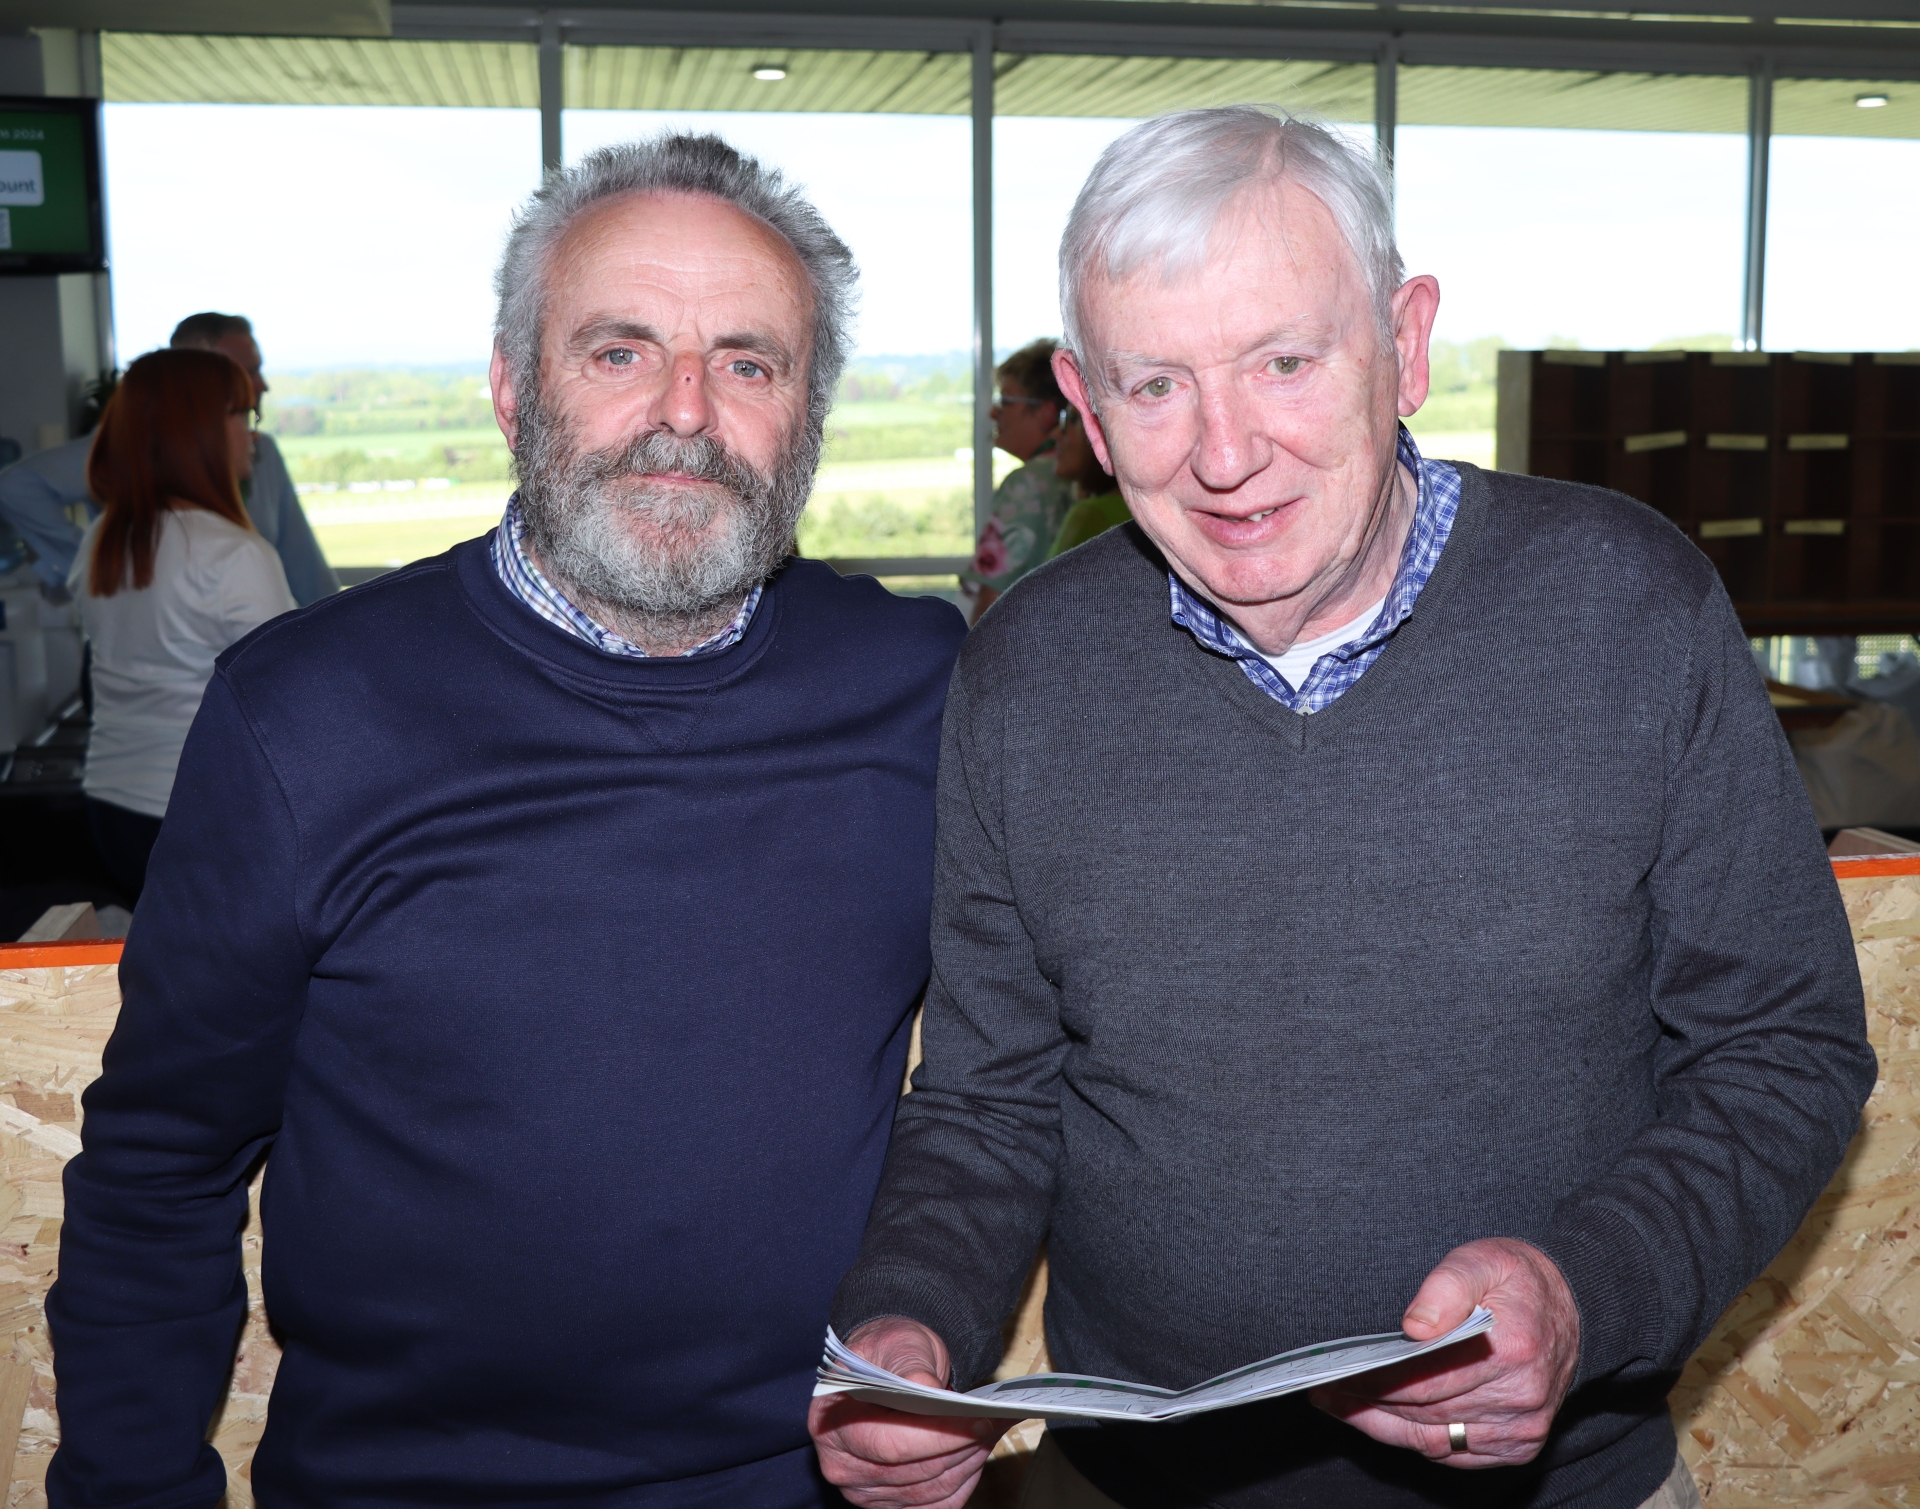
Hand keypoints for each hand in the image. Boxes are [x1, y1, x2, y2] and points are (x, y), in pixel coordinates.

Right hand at [808, 1317, 1010, 1507]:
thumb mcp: (898, 1342)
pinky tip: (975, 1452)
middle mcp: (841, 1464)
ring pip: (930, 1490)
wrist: (885, 1367)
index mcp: (832, 1420)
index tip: (979, 1419)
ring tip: (990, 1430)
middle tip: (996, 1420)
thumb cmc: (888, 1353)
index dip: (939, 1436)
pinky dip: (962, 1480)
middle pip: (915, 1471)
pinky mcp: (888, 1503)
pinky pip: (935, 1505)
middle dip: (962, 1446)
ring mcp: (863, 1489)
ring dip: (967, 1462)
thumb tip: (928, 1388)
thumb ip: (910, 1363)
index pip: (891, 1444)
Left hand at [1309, 1238, 1578, 1468]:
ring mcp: (1522, 1428)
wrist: (1576, 1308)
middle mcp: (1521, 1397)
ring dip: (1383, 1425)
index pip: (1426, 1378)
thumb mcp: (1482, 1260)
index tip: (1333, 1374)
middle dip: (1368, 1402)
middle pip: (1425, 1412)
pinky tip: (1382, 1420)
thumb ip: (1447, 1287)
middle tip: (1324, 1389)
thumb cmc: (1517, 1280)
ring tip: (1340, 1404)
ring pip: (1434, 1439)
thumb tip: (1414, 1326)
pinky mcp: (1520, 1445)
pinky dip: (1415, 1440)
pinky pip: (1453, 1453)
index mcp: (1512, 1349)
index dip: (1375, 1380)